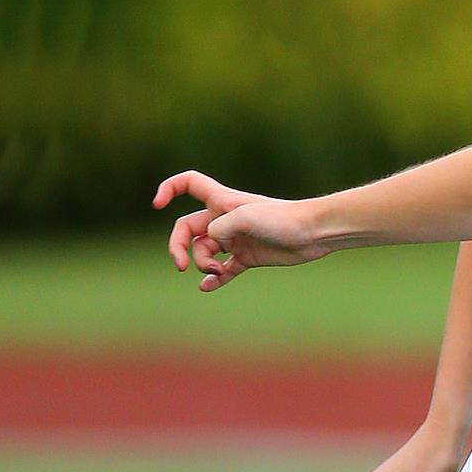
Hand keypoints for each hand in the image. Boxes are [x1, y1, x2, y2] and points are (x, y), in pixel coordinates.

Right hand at [154, 171, 325, 291]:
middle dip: (180, 248)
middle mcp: (225, 218)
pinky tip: (207, 288)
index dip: (168, 189)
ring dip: (203, 265)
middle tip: (182, 266)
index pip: (188, 184)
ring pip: (204, 253)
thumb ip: (219, 228)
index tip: (157, 204)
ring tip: (218, 272)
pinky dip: (214, 280)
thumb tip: (207, 243)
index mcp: (222, 201)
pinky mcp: (248, 257)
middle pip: (187, 229)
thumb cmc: (283, 218)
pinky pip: (223, 270)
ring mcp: (235, 239)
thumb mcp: (245, 218)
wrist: (314, 233)